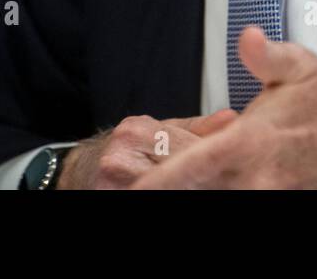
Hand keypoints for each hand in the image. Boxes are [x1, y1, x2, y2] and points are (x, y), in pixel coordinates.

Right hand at [56, 108, 236, 188]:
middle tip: (226, 179)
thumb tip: (232, 119)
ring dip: (188, 185)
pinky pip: (149, 192)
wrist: (82, 171)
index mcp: (138, 130)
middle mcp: (121, 153)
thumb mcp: (158, 130)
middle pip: (177, 169)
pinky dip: (171, 190)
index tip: (235, 162)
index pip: (186, 147)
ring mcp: (112, 181)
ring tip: (204, 183)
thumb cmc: (126, 150)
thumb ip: (196, 127)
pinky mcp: (109, 197)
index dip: (212, 158)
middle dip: (203, 176)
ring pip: (168, 185)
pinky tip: (183, 188)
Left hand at [131, 26, 316, 188]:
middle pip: (197, 195)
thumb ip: (267, 55)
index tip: (134, 189)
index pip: (189, 170)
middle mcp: (257, 178)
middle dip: (168, 191)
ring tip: (169, 185)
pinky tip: (212, 187)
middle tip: (137, 186)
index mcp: (250, 143)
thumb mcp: (300, 67)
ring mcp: (271, 196)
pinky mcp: (283, 202)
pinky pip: (243, 204)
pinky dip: (220, 195)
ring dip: (197, 192)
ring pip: (218, 201)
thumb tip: (248, 37)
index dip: (157, 183)